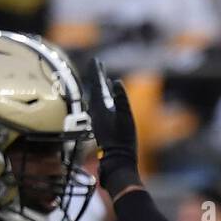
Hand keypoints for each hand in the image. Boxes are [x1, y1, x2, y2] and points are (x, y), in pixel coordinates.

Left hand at [86, 59, 138, 194]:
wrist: (117, 160)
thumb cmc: (123, 140)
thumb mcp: (126, 117)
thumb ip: (121, 99)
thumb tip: (116, 82)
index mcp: (100, 107)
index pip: (96, 84)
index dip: (96, 72)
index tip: (96, 60)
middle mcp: (96, 111)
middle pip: (94, 89)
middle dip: (96, 76)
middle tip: (97, 64)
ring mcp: (97, 118)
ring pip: (96, 97)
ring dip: (99, 86)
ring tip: (102, 77)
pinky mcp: (101, 125)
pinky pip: (99, 104)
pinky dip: (101, 96)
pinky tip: (106, 96)